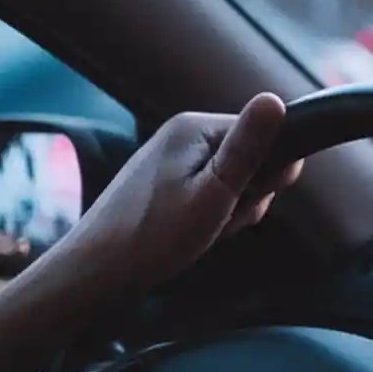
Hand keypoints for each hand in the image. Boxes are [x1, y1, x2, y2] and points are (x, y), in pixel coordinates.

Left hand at [0, 92, 302, 371]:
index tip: (246, 200)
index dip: (266, 174)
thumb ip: (249, 149)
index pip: (263, 136)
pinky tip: (191, 234)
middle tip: (219, 220)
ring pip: (231, 183)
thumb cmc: (156, 235)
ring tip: (202, 231)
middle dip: (246, 198)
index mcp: (194, 127)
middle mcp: (182, 135)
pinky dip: (209, 217)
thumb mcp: (214, 192)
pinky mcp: (165, 184)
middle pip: (248, 160)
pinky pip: (207, 195)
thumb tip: (275, 99)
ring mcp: (171, 160)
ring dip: (228, 212)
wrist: (97, 272)